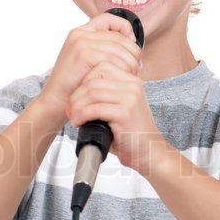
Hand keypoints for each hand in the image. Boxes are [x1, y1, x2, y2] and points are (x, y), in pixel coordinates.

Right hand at [41, 12, 141, 118]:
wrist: (56, 101)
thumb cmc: (75, 86)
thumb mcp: (90, 63)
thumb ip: (105, 49)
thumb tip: (134, 43)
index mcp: (81, 32)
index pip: (109, 19)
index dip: (125, 28)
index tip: (132, 45)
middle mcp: (80, 33)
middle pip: (119, 36)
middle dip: (133, 53)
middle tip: (136, 68)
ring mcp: (80, 42)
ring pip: (119, 48)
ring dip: (130, 64)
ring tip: (130, 76)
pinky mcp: (83, 53)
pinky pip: (113, 59)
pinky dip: (121, 70)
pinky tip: (121, 80)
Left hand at [67, 60, 162, 174]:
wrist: (149, 153)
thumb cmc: (131, 134)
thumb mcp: (120, 107)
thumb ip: (105, 95)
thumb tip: (78, 91)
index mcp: (132, 81)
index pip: (101, 67)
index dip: (83, 81)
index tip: (76, 97)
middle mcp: (133, 86)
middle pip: (93, 80)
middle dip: (76, 95)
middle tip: (70, 109)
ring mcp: (130, 98)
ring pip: (91, 93)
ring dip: (76, 106)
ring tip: (74, 118)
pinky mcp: (125, 112)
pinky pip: (94, 109)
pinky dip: (81, 116)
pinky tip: (79, 123)